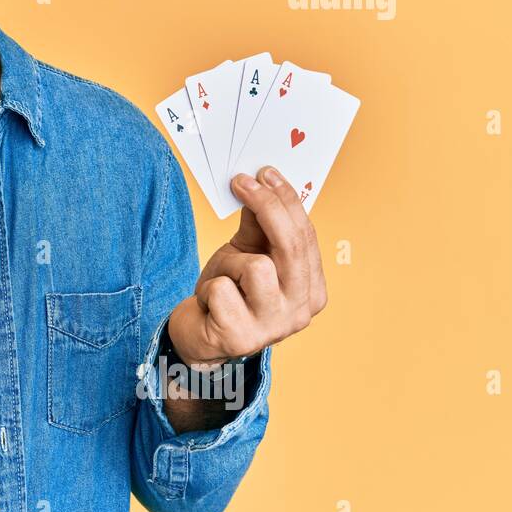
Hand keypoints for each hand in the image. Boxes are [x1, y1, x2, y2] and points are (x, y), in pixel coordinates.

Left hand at [167, 165, 326, 366]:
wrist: (200, 338)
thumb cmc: (227, 294)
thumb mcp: (243, 254)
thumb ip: (257, 225)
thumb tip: (260, 182)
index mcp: (311, 289)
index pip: (306, 236)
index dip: (286, 201)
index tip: (265, 172)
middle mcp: (300, 311)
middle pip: (291, 246)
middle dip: (266, 207)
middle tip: (241, 181)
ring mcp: (273, 328)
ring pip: (256, 267)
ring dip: (229, 264)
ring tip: (222, 279)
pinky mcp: (240, 339)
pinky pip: (221, 289)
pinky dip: (209, 290)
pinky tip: (210, 305)